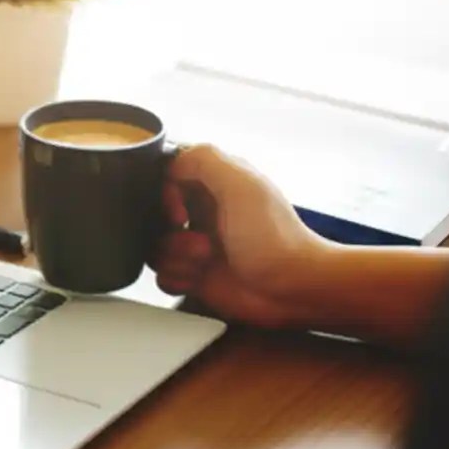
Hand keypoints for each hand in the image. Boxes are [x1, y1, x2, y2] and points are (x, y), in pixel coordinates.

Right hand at [151, 144, 328, 328]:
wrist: (292, 288)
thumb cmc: (272, 236)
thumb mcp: (241, 185)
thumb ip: (203, 159)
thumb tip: (170, 164)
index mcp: (215, 185)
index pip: (166, 178)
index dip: (165, 196)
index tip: (179, 213)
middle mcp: (203, 212)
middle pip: (156, 216)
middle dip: (170, 233)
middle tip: (200, 243)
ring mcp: (197, 245)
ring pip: (155, 246)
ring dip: (176, 257)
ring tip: (206, 262)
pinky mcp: (195, 275)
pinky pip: (162, 275)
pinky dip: (176, 278)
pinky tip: (198, 280)